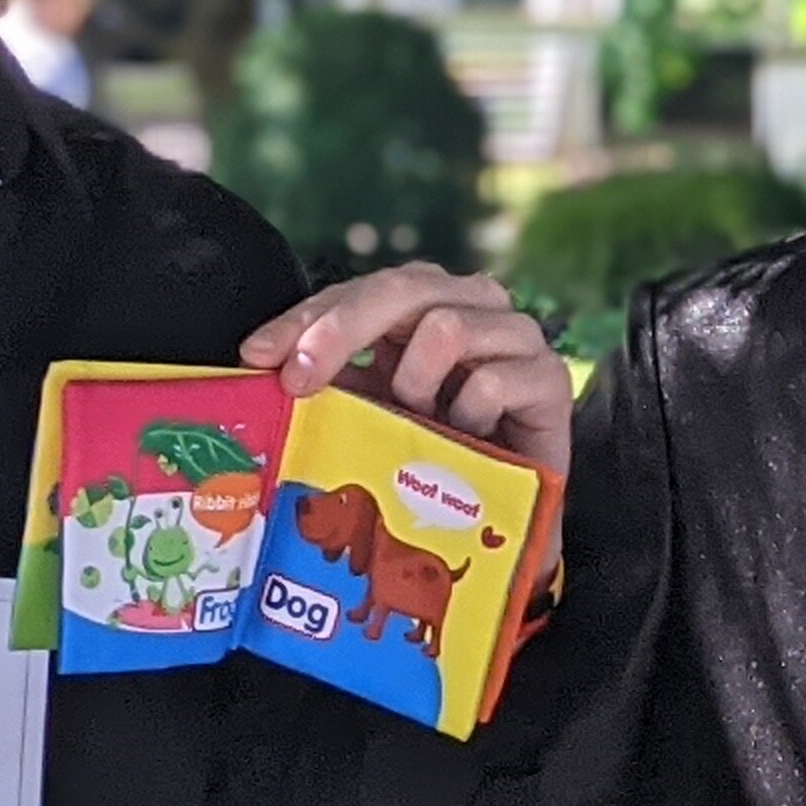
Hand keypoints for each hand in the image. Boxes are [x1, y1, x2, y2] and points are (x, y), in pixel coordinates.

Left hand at [240, 263, 575, 480]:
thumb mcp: (367, 412)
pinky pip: (494, 380)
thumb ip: (327, 382)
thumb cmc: (434, 457)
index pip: (357, 291)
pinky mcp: (550, 377)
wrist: (504, 518)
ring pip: (447, 327)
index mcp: (425, 302)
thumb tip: (255, 370)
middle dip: (339, 332)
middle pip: (401, 288)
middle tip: (301, 383)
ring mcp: (517, 335)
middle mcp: (473, 303)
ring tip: (416, 423)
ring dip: (415, 383)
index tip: (257, 357)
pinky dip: (467, 414)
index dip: (304, 319)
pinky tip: (465, 439)